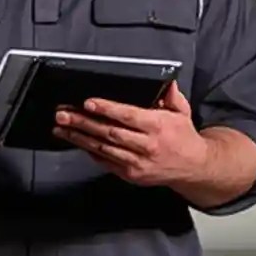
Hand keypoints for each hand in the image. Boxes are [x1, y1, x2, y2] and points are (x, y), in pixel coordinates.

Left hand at [53, 81, 208, 186]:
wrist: (193, 167)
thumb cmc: (184, 137)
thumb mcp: (182, 112)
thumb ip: (171, 96)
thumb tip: (166, 81)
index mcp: (159, 126)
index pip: (128, 116)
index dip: (107, 109)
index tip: (89, 103)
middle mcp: (147, 145)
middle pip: (109, 133)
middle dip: (83, 122)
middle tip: (63, 114)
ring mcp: (137, 162)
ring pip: (103, 149)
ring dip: (80, 137)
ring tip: (61, 127)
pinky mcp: (131, 174)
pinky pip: (106, 162)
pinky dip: (90, 152)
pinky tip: (77, 142)